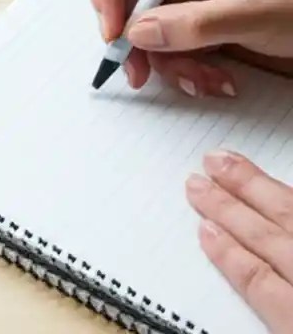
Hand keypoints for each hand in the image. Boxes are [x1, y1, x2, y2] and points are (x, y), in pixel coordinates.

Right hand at [90, 0, 292, 95]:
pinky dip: (184, 69)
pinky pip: (171, 47)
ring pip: (147, 28)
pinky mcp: (201, 26)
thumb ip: (193, 24)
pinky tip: (215, 82)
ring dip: (165, 61)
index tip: (113, 29)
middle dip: (133, 36)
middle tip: (137, 72)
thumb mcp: (253, 14)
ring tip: (201, 82)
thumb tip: (135, 33)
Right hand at [188, 151, 292, 332]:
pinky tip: (283, 188)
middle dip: (228, 206)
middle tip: (198, 178)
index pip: (255, 278)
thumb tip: (217, 261)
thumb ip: (259, 296)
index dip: (225, 253)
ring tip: (226, 164)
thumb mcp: (285, 330)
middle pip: (268, 237)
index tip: (201, 227)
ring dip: (256, 188)